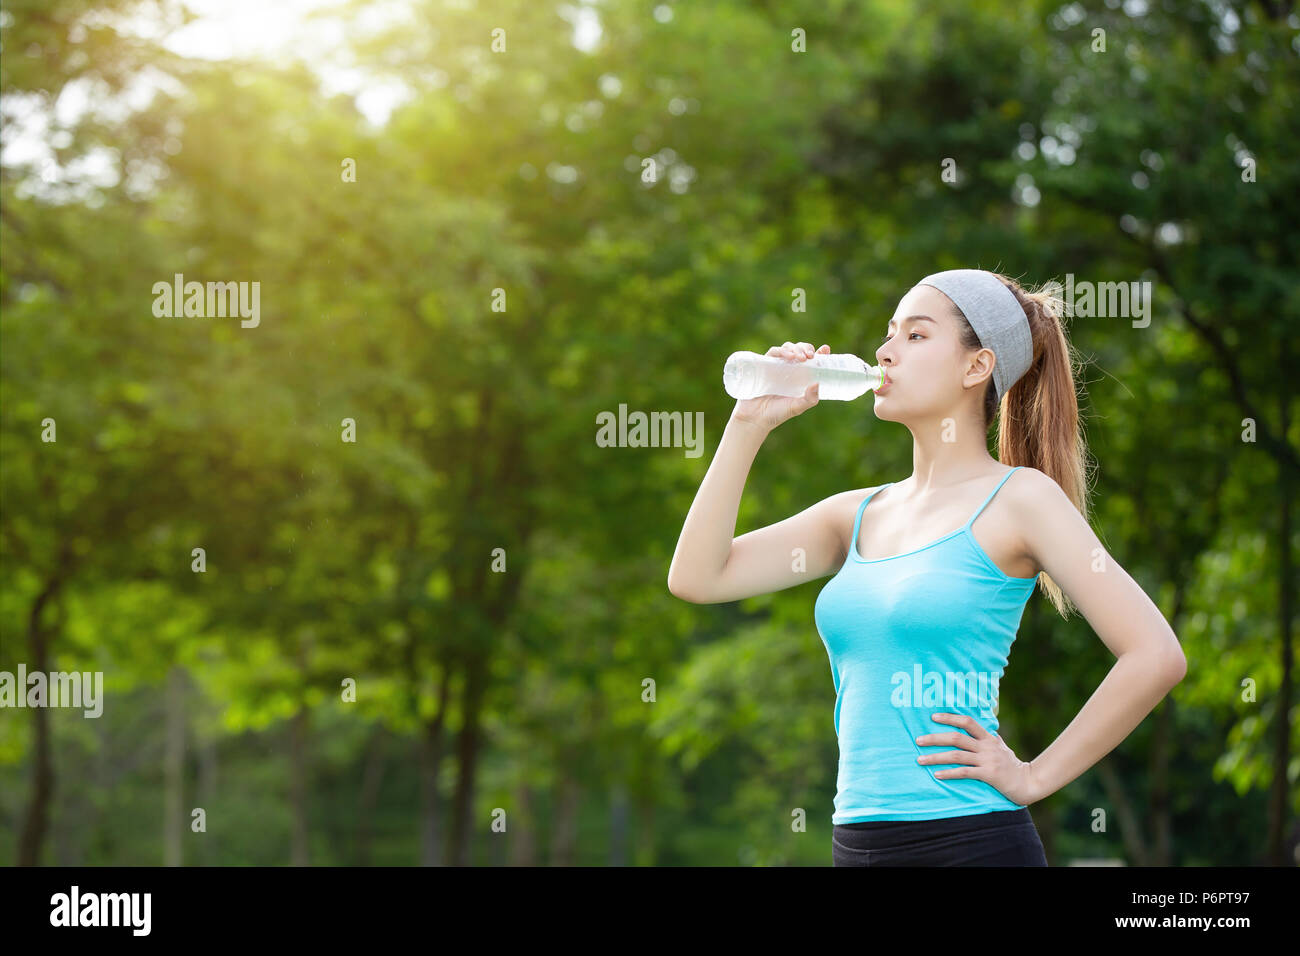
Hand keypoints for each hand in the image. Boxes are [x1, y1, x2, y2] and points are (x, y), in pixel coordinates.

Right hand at [731, 341, 829, 432]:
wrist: (754, 418)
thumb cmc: (777, 414)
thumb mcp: (797, 408)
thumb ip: (809, 399)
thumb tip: (817, 384)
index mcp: (800, 377)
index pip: (812, 361)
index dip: (820, 353)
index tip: (825, 349)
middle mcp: (790, 370)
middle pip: (799, 350)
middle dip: (806, 348)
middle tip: (810, 356)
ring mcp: (776, 366)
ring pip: (787, 348)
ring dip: (795, 348)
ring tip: (800, 357)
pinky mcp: (764, 365)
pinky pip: (773, 352)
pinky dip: (781, 350)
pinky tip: (787, 356)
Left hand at [916, 713, 1041, 805]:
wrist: (1029, 782)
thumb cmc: (1012, 765)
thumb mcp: (1001, 747)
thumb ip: (990, 737)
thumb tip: (984, 727)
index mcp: (988, 737)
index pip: (967, 722)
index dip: (950, 717)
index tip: (933, 717)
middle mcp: (986, 746)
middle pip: (956, 738)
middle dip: (935, 738)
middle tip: (918, 740)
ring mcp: (988, 760)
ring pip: (957, 755)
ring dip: (936, 757)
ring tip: (920, 760)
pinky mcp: (989, 775)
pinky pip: (965, 772)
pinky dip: (949, 773)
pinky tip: (937, 775)